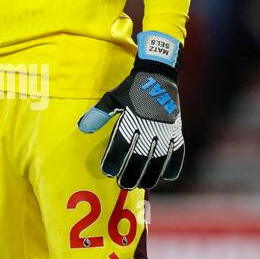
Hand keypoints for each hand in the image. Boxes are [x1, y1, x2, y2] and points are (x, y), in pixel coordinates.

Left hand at [77, 32, 183, 190]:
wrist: (158, 73)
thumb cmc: (132, 87)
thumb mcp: (112, 98)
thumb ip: (98, 114)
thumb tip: (82, 128)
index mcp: (131, 120)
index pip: (120, 146)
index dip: (113, 161)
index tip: (108, 172)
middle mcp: (148, 127)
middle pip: (139, 157)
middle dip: (131, 174)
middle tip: (124, 185)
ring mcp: (164, 129)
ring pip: (158, 159)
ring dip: (150, 174)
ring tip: (143, 184)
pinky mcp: (176, 129)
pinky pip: (177, 151)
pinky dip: (173, 164)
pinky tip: (167, 176)